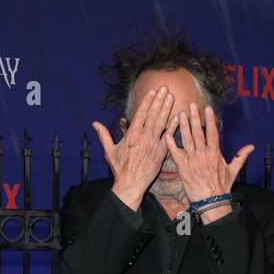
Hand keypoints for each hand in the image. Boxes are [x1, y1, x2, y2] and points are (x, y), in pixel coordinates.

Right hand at [91, 87, 174, 208]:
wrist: (130, 185)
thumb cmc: (119, 169)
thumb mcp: (109, 151)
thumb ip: (103, 135)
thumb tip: (94, 123)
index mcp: (131, 136)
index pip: (141, 114)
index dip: (147, 101)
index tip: (152, 91)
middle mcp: (143, 138)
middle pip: (153, 115)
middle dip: (159, 100)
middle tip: (164, 88)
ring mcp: (153, 145)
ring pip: (161, 123)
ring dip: (167, 109)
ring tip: (171, 96)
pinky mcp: (161, 153)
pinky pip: (168, 137)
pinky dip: (173, 127)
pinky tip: (179, 116)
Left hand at [163, 102, 253, 220]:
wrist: (211, 202)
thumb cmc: (222, 187)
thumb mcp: (233, 171)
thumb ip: (241, 156)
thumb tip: (251, 147)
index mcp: (215, 154)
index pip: (212, 132)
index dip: (209, 120)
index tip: (207, 108)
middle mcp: (203, 154)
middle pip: (198, 132)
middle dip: (194, 117)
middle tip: (190, 105)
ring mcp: (192, 160)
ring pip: (187, 139)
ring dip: (183, 125)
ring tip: (180, 114)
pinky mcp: (183, 168)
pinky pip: (175, 153)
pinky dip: (171, 143)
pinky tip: (167, 133)